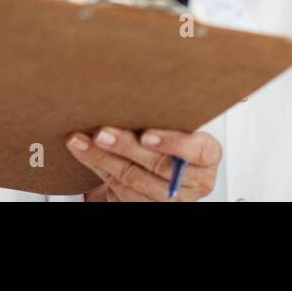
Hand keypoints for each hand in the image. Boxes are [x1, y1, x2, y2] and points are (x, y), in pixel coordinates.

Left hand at [68, 127, 221, 200]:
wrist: (165, 162)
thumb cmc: (174, 132)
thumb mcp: (181, 121)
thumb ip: (169, 114)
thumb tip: (140, 86)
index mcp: (207, 156)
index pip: (198, 151)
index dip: (172, 143)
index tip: (147, 135)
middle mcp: (193, 181)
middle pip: (159, 166)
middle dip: (126, 148)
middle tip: (103, 133)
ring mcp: (170, 198)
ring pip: (134, 180)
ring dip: (104, 159)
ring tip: (83, 141)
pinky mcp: (147, 205)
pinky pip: (120, 191)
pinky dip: (100, 170)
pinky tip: (86, 154)